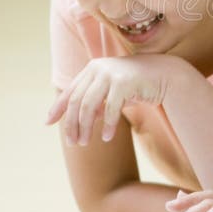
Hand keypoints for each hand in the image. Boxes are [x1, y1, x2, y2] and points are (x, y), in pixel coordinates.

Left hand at [46, 54, 182, 146]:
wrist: (165, 75)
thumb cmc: (136, 85)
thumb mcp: (111, 93)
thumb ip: (95, 103)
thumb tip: (76, 123)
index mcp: (92, 68)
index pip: (70, 91)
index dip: (57, 108)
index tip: (48, 123)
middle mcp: (98, 68)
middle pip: (77, 100)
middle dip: (72, 124)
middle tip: (73, 143)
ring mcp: (111, 74)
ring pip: (89, 105)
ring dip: (85, 127)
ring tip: (85, 143)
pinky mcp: (125, 82)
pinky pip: (111, 108)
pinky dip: (107, 125)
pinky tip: (106, 137)